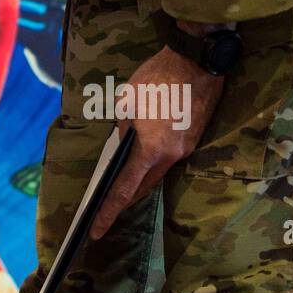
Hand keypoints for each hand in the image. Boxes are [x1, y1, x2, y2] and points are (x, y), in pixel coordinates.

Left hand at [88, 44, 224, 239]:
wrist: (197, 63)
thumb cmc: (157, 78)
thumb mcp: (127, 102)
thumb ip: (123, 128)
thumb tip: (122, 142)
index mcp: (151, 150)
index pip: (125, 189)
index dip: (109, 211)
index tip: (96, 230)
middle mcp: (171, 156)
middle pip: (143, 186)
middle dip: (124, 199)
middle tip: (105, 208)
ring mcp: (185, 149)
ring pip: (157, 172)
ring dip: (139, 179)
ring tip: (122, 182)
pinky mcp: (192, 139)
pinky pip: (168, 158)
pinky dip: (153, 161)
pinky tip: (145, 155)